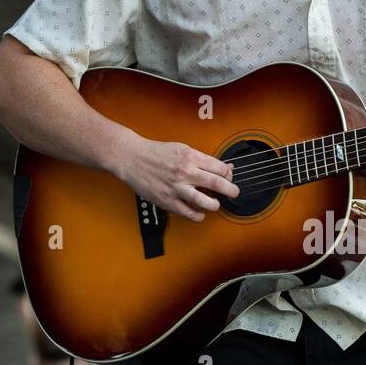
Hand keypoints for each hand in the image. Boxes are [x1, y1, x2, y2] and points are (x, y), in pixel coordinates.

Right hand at [117, 134, 239, 223]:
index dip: (228, 174)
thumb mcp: (182, 149)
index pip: (220, 168)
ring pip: (205, 201)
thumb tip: (223, 167)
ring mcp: (177, 188)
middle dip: (231, 190)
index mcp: (191, 157)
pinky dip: (197, 215)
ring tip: (215, 204)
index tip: (228, 178)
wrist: (132, 158)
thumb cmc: (156, 153)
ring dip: (215, 204)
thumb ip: (202, 159)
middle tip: (234, 193)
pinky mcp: (168, 200)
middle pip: (218, 184)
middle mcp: (185, 172)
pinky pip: (188, 213)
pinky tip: (199, 213)